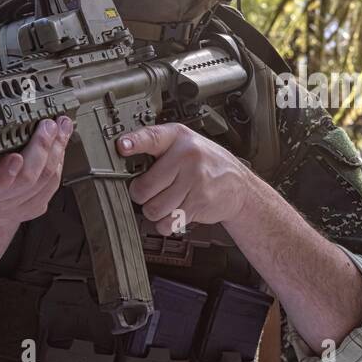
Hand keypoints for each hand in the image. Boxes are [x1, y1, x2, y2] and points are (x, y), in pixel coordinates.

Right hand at [0, 116, 72, 230]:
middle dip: (41, 148)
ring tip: (61, 129)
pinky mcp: (35, 208)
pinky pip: (53, 184)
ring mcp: (19, 207)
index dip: (7, 173)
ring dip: (57, 151)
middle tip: (48, 126)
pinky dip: (60, 162)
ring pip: (45, 180)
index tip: (15, 156)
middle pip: (28, 178)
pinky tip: (61, 146)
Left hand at [120, 123, 254, 234]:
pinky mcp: (199, 202)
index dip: (134, 142)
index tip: (122, 146)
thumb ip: (158, 148)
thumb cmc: (206, 164)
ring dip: (155, 212)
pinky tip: (175, 213)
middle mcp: (187, 156)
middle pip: (144, 188)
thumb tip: (124, 158)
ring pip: (153, 209)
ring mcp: (195, 180)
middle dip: (142, 196)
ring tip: (167, 202)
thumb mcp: (186, 144)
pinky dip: (167, 224)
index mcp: (179, 137)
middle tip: (152, 192)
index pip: (152, 137)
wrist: (239, 186)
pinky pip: (168, 222)